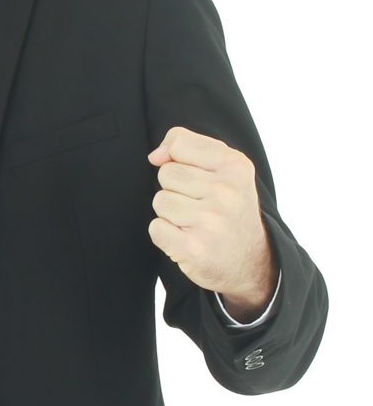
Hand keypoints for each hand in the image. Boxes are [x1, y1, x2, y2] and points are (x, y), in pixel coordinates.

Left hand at [147, 127, 276, 312]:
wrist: (249, 260)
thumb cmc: (230, 209)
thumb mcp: (225, 169)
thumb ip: (189, 147)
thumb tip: (156, 155)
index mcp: (235, 166)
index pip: (180, 144)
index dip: (178, 159)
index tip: (193, 174)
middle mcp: (225, 192)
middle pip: (166, 173)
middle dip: (175, 188)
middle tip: (198, 203)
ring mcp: (209, 221)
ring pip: (160, 200)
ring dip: (170, 213)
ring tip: (193, 221)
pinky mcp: (193, 248)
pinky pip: (156, 228)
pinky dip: (165, 234)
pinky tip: (186, 237)